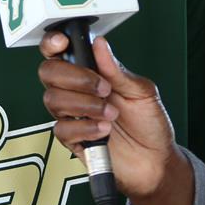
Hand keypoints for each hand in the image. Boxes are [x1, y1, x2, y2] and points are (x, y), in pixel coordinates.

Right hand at [37, 32, 193, 204]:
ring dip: (85, 104)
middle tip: (103, 88)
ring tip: (111, 113)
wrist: (155, 162)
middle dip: (74, 77)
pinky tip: (104, 130)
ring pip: (53, 99)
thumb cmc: (149, 124)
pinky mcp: (72, 139)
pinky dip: (85, 127)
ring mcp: (72, 115)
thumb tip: (100, 44)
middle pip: (48, 72)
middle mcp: (76, 91)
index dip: (53, 43)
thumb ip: (117, 70)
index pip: (59, 51)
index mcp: (91, 72)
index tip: (64, 42)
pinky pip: (62, 129)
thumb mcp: (141, 91)